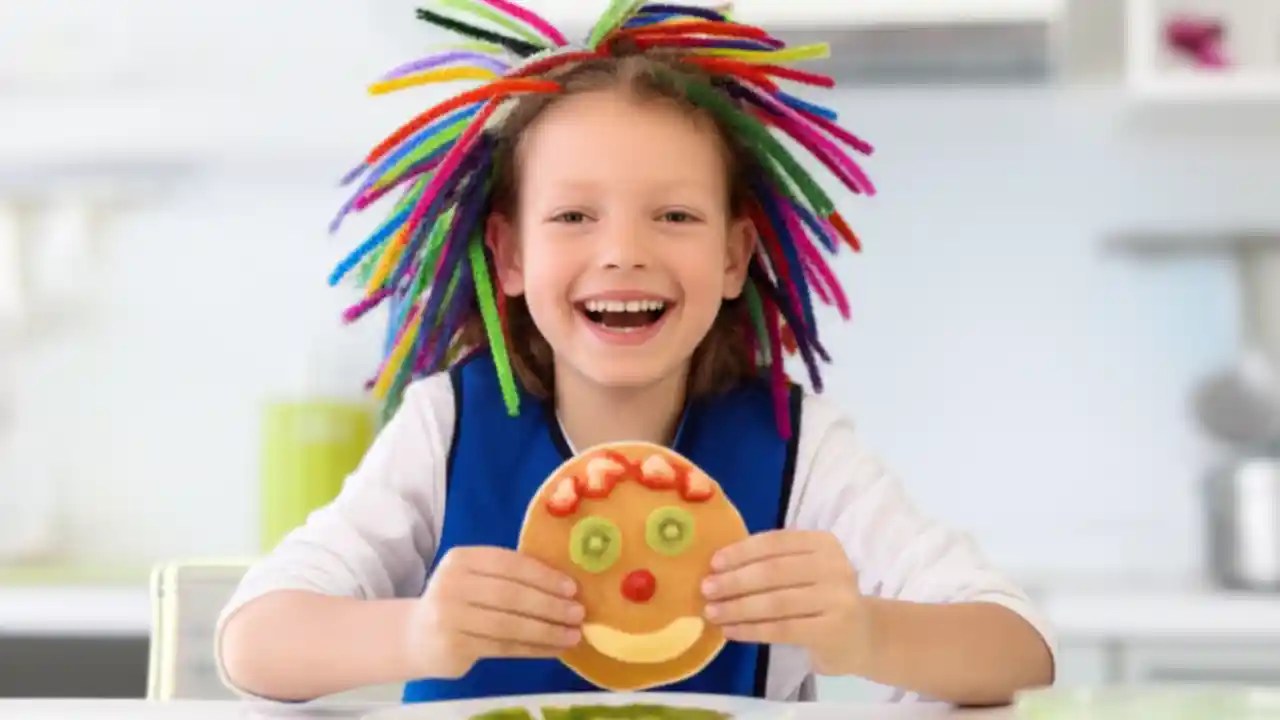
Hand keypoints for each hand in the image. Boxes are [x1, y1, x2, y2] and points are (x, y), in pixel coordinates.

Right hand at [406, 546, 584, 678]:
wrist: (418, 635)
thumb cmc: (460, 599)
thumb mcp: (476, 577)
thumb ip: (510, 575)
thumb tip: (566, 586)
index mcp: (462, 558)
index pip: (509, 563)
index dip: (543, 575)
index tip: (572, 587)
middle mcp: (452, 584)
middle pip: (510, 595)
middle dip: (549, 605)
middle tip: (578, 613)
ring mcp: (450, 617)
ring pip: (508, 625)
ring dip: (546, 631)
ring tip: (573, 634)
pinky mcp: (454, 647)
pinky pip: (503, 647)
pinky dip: (533, 648)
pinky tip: (555, 649)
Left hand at [701, 530, 870, 675]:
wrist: (863, 635)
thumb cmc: (823, 597)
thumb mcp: (806, 570)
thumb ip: (773, 562)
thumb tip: (718, 566)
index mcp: (823, 543)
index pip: (775, 542)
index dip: (741, 551)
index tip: (713, 563)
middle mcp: (834, 566)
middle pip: (773, 571)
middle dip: (734, 580)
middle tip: (706, 589)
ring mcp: (836, 599)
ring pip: (775, 602)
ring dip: (738, 608)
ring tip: (712, 612)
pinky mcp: (832, 630)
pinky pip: (781, 629)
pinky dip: (751, 630)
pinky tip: (730, 631)